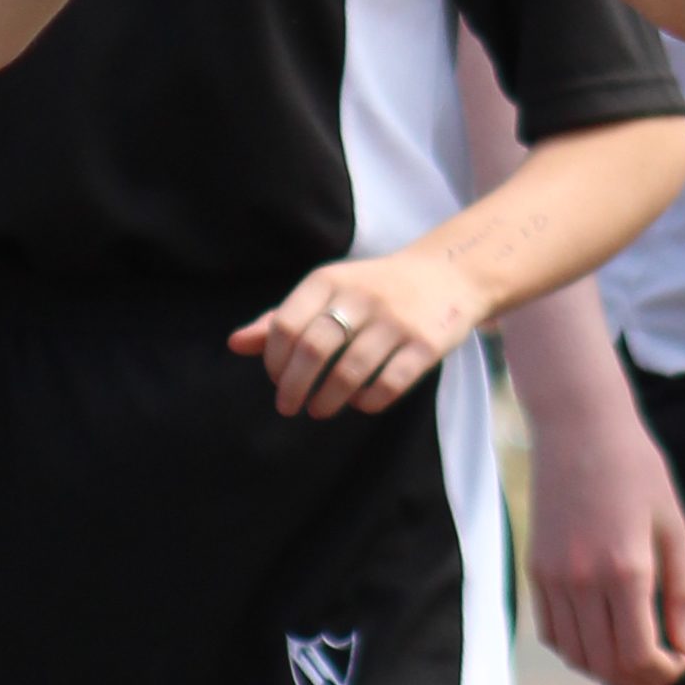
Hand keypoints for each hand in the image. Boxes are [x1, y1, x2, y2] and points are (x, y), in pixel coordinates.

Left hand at [235, 236, 487, 418]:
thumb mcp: (327, 292)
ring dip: (327, 399)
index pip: (286, 324)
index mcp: (330, 280)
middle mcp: (362, 296)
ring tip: (318, 409)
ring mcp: (397, 320)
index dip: (273, 360)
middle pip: (313, 349)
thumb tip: (234, 344)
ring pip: (349, 371)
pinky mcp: (427, 344)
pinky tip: (359, 403)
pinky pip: (389, 383)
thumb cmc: (374, 290)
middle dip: (292, 386)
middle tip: (287, 406)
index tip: (276, 379)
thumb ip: (283, 317)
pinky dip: (368, 401)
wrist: (449, 274)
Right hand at [521, 393, 684, 684]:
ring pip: (577, 656)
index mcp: (627, 570)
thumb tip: (683, 649)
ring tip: (635, 653)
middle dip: (641, 679)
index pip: (641, 656)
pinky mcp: (536, 570)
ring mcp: (553, 577)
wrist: (578, 427)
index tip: (681, 658)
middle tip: (663, 665)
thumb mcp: (674, 529)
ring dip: (609, 669)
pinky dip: (578, 648)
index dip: (665, 673)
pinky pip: (552, 632)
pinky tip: (602, 634)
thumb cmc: (638, 473)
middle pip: (608, 665)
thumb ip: (682, 594)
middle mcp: (583, 580)